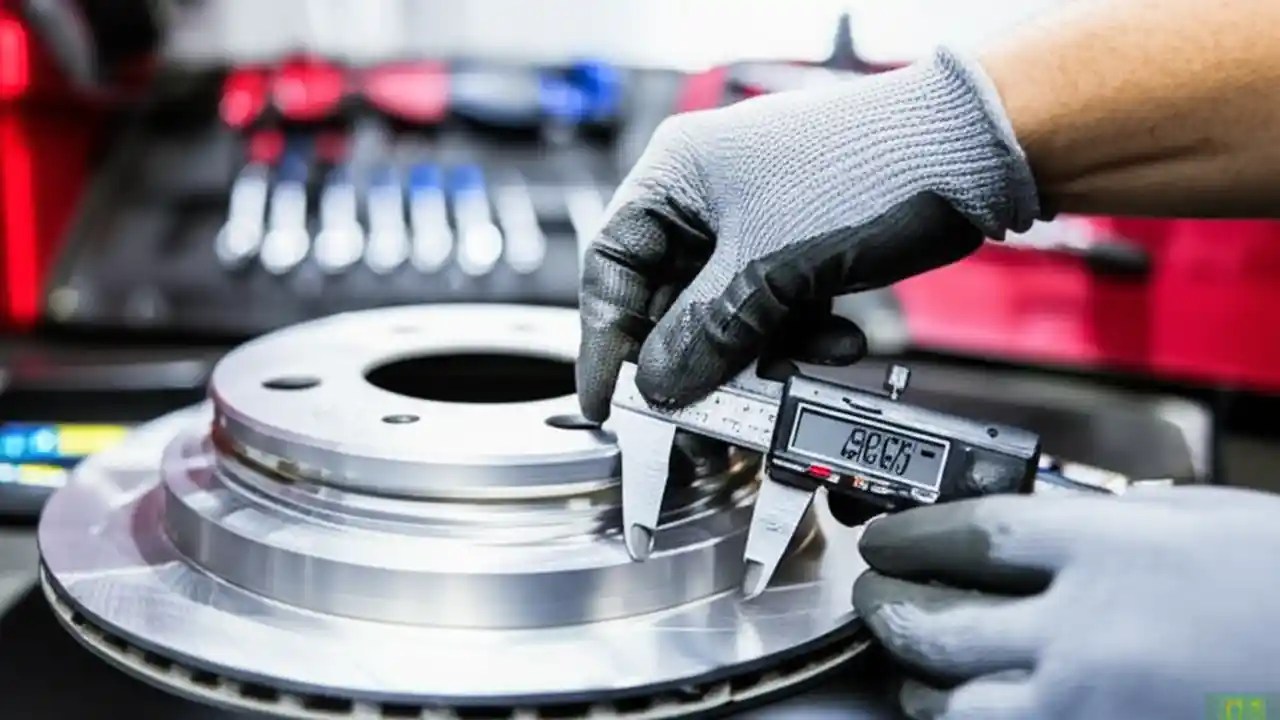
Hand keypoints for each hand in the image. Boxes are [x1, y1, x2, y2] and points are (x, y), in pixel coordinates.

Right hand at [575, 48, 1041, 420]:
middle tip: (700, 418)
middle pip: (670, 300)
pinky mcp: (800, 245)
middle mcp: (707, 196)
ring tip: (784, 381)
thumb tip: (658, 387)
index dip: (604, 340)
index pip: (611, 267)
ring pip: (727, 312)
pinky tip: (837, 342)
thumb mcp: (767, 267)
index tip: (608, 403)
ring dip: (756, 354)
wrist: (974, 151)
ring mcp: (756, 220)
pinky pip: (776, 307)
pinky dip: (799, 333)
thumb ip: (704, 335)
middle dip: (693, 361)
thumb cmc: (868, 169)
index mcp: (676, 176)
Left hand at [852, 485, 1279, 719]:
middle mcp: (1083, 634)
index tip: (885, 538)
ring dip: (918, 680)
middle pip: (935, 621)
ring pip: (952, 705)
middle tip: (872, 592)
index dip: (907, 536)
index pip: (966, 536)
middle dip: (885, 605)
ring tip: (910, 662)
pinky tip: (969, 710)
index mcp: (1107, 552)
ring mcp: (1086, 709)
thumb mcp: (1194, 520)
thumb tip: (1031, 531)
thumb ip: (1101, 524)